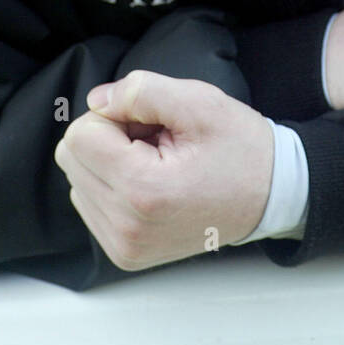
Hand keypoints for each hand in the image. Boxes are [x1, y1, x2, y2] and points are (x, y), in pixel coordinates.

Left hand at [53, 70, 273, 270]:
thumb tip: (96, 101)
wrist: (271, 195)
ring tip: (156, 162)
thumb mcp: (199, 102)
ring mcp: (124, 246)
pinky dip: (113, 184)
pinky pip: (89, 202)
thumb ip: (140, 90)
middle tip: (154, 141)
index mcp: (142, 190)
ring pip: (77, 179)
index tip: (152, 123)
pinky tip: (151, 181)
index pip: (80, 134)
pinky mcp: (124, 253)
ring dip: (110, 161)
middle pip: (72, 157)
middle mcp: (126, 226)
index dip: (115, 114)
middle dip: (108, 137)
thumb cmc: (240, 148)